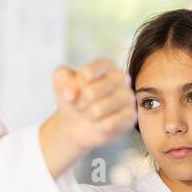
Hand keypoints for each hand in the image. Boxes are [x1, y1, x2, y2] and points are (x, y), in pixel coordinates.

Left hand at [38, 57, 136, 176]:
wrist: (78, 123)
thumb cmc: (73, 98)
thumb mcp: (61, 81)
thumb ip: (61, 78)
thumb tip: (71, 93)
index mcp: (106, 65)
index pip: (86, 74)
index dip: (74, 87)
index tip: (74, 90)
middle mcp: (121, 77)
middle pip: (90, 93)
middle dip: (79, 103)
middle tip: (80, 105)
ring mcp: (128, 97)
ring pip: (98, 110)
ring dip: (87, 115)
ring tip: (89, 114)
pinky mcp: (130, 116)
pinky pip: (109, 124)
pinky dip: (98, 126)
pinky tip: (100, 123)